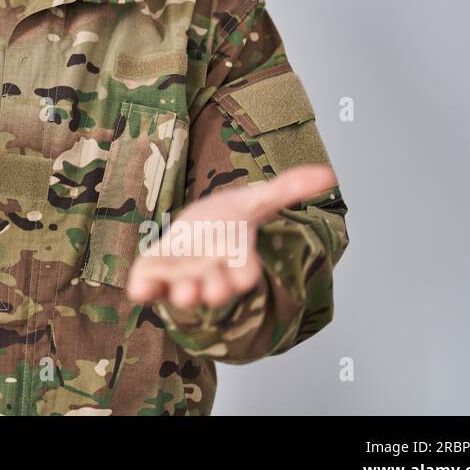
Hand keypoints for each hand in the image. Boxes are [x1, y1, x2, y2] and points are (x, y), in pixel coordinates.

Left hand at [126, 164, 336, 310]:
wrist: (191, 231)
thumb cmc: (225, 221)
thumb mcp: (254, 201)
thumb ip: (287, 189)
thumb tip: (330, 174)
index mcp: (236, 261)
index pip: (245, 271)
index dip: (244, 272)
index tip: (245, 275)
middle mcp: (210, 275)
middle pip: (216, 288)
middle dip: (215, 290)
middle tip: (212, 291)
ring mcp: (181, 278)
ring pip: (183, 293)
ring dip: (183, 294)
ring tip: (185, 292)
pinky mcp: (154, 278)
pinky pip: (148, 288)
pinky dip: (144, 290)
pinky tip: (139, 289)